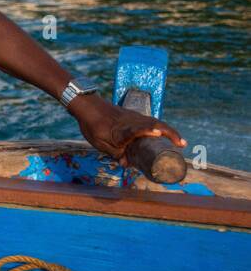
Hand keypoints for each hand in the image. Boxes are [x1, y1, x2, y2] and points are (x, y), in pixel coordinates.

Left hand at [69, 94, 185, 164]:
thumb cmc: (92, 125)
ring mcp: (134, 117)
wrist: (87, 106)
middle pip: (153, 124)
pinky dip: (161, 127)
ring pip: (154, 122)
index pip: (135, 130)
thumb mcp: (100, 143)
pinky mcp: (134, 116)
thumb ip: (115, 154)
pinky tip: (165, 135)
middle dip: (170, 133)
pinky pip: (150, 121)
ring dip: (169, 131)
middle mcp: (131, 121)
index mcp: (121, 130)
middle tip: (182, 144)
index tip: (158, 132)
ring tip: (180, 142)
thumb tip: (127, 165)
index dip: (146, 131)